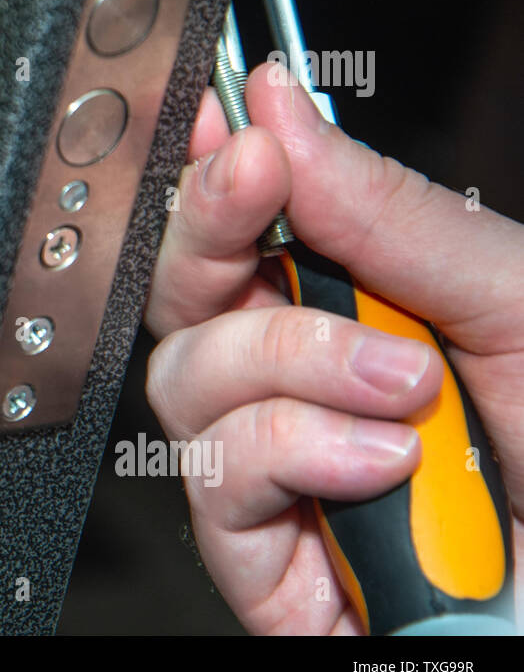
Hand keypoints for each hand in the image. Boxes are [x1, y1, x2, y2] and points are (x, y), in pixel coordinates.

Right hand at [143, 63, 523, 633]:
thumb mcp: (510, 301)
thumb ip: (390, 213)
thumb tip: (283, 114)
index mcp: (350, 312)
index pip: (242, 229)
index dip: (212, 170)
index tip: (223, 122)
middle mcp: (293, 387)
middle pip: (181, 295)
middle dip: (209, 231)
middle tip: (258, 188)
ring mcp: (271, 471)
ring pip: (185, 377)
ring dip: (292, 358)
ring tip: (404, 385)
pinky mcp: (257, 557)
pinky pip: (217, 472)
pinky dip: (298, 449)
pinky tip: (382, 463)